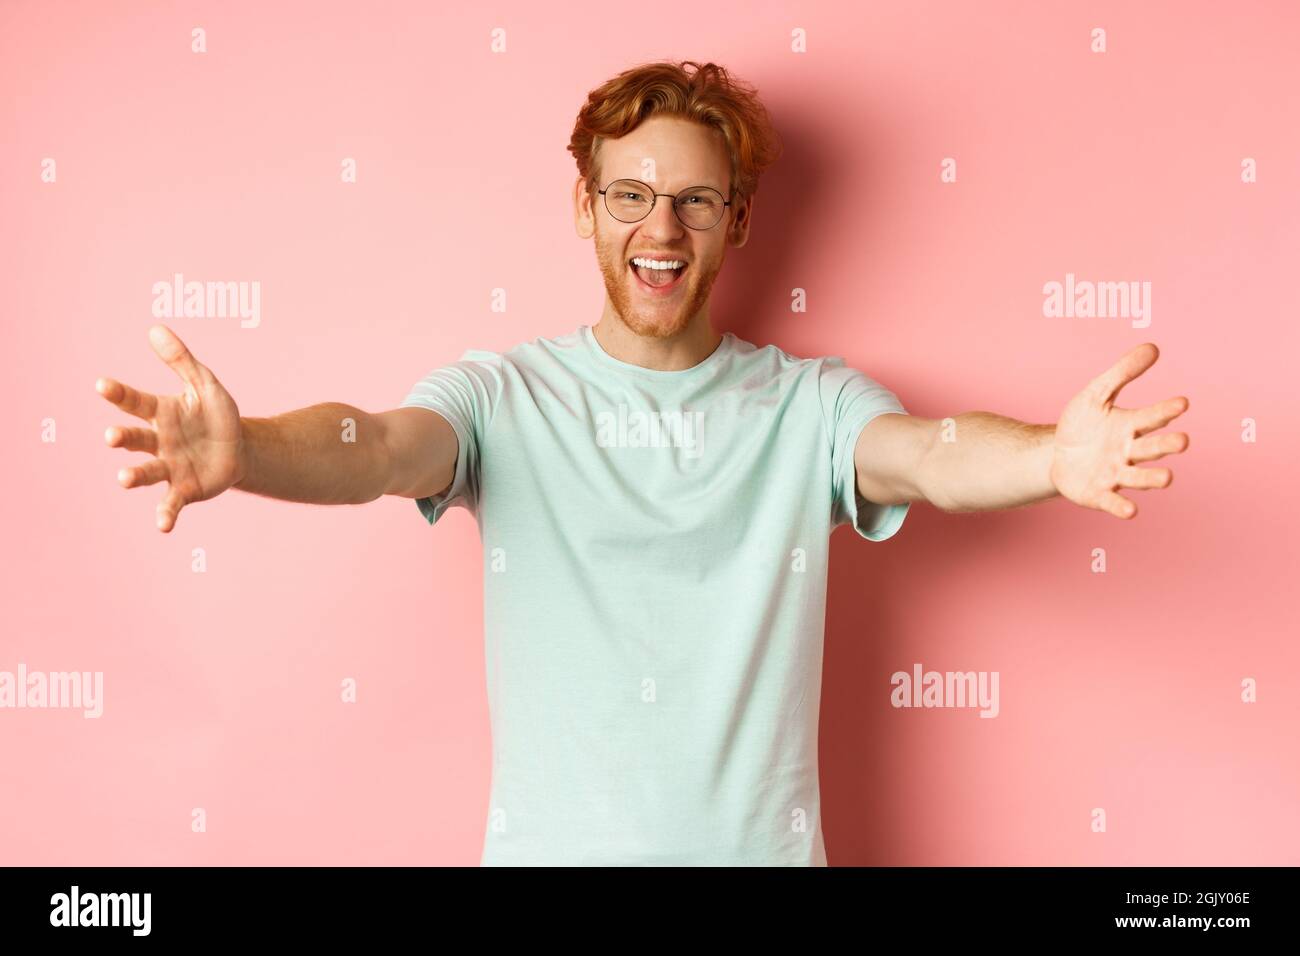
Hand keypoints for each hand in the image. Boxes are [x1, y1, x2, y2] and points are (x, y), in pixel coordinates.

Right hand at [97, 325, 243, 531]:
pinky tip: (163, 526)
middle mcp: (158, 441)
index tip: (102, 385)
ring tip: (123, 479)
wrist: (241, 449)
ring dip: (133, 476)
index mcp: (161, 413)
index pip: (135, 401)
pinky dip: (165, 515)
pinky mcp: (184, 489)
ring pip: (146, 472)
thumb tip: (155, 328)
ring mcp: (169, 466)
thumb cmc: (217, 415)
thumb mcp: (206, 385)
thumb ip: (182, 360)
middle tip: (111, 437)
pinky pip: (171, 503)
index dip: (118, 394)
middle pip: (134, 439)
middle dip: (121, 438)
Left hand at [1049, 343, 1188, 518]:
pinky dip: (1121, 506)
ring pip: (1139, 477)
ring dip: (1152, 478)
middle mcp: (1129, 451)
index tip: (1182, 402)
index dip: (1166, 410)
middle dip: (1167, 445)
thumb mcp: (1096, 394)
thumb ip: (1122, 372)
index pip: (1152, 417)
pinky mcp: (1099, 494)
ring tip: (1167, 478)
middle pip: (1152, 448)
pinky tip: (1130, 511)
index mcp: (1131, 426)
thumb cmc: (1083, 424)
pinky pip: (1113, 501)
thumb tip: (1152, 347)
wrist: (1055, 454)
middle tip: (1182, 441)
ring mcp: (1116, 474)